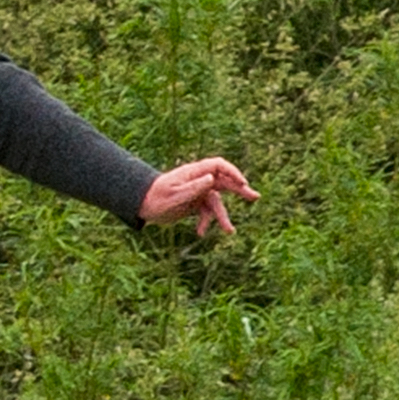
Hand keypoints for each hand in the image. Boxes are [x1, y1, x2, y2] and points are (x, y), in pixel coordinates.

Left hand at [139, 157, 256, 235]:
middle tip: (256, 196)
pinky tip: (200, 233)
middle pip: (223, 182)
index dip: (232, 172)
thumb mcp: (175, 194)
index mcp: (193, 172)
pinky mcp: (194, 204)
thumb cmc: (156, 197)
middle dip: (239, 190)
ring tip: (230, 231)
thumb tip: (212, 179)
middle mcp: (198, 181)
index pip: (218, 166)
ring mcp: (197, 193)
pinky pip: (206, 213)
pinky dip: (205, 223)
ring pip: (216, 203)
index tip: (242, 184)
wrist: (142, 206)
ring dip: (222, 217)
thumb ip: (194, 187)